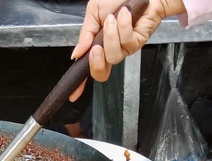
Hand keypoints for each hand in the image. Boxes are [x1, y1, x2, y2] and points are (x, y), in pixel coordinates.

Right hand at [69, 0, 186, 100]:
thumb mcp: (93, 13)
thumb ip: (85, 34)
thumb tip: (76, 55)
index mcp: (98, 45)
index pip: (87, 68)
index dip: (80, 83)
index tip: (73, 95)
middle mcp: (111, 50)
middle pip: (101, 73)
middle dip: (96, 62)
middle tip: (95, 48)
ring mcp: (125, 48)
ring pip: (113, 56)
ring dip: (111, 36)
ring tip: (113, 18)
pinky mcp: (138, 42)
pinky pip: (127, 42)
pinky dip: (124, 27)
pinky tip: (125, 14)